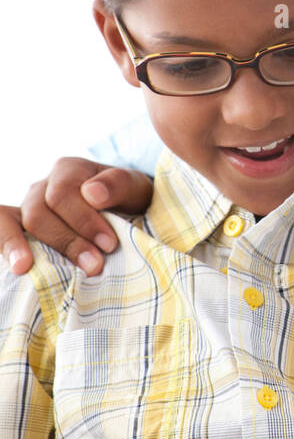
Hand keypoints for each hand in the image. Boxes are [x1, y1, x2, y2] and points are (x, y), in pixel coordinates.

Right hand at [0, 160, 153, 276]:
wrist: (126, 213)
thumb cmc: (128, 201)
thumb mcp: (135, 188)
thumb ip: (118, 186)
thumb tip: (92, 193)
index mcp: (70, 171)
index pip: (64, 194)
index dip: (84, 221)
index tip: (109, 245)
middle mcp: (45, 186)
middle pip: (39, 212)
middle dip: (67, 241)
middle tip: (95, 265)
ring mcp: (29, 208)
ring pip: (17, 221)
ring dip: (23, 246)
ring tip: (24, 268)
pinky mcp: (22, 228)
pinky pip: (2, 226)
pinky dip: (4, 243)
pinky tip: (14, 265)